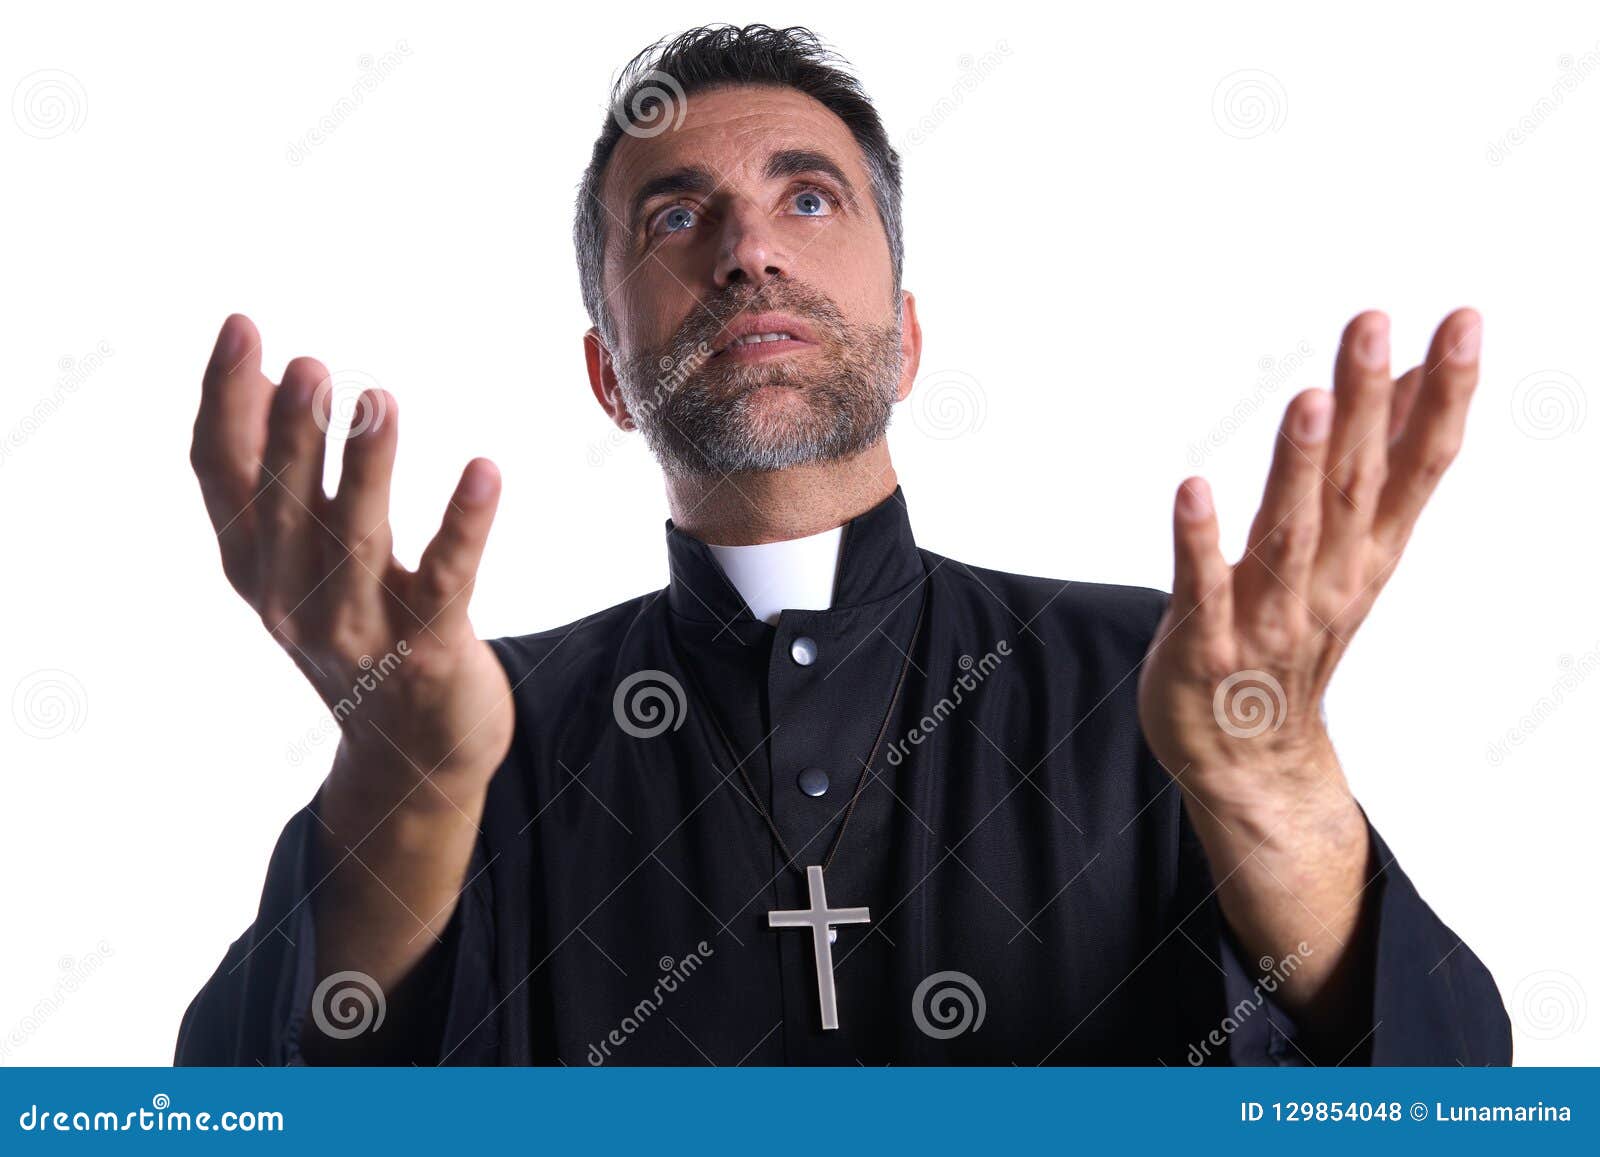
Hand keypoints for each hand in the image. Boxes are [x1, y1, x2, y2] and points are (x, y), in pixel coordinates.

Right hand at [190, 314, 512, 795]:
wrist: (411, 753)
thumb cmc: (355, 629)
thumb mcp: (298, 556)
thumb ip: (277, 473)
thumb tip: (259, 372)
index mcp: (253, 567)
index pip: (220, 475)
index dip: (224, 401)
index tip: (243, 327)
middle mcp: (291, 601)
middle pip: (284, 508)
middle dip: (291, 436)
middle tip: (306, 364)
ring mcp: (358, 633)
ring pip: (356, 542)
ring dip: (365, 470)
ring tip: (378, 400)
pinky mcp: (428, 651)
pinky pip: (448, 579)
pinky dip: (465, 524)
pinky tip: (485, 468)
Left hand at [1137, 308, 1481, 803]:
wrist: (1251, 756)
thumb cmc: (1293, 635)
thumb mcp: (1352, 550)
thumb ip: (1383, 463)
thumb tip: (1422, 374)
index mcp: (1367, 553)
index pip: (1417, 466)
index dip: (1444, 395)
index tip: (1462, 321)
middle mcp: (1329, 581)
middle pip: (1354, 484)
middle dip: (1365, 403)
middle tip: (1370, 325)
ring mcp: (1269, 618)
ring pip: (1290, 536)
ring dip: (1298, 468)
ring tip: (1310, 401)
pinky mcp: (1207, 648)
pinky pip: (1205, 591)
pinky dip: (1200, 545)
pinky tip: (1192, 490)